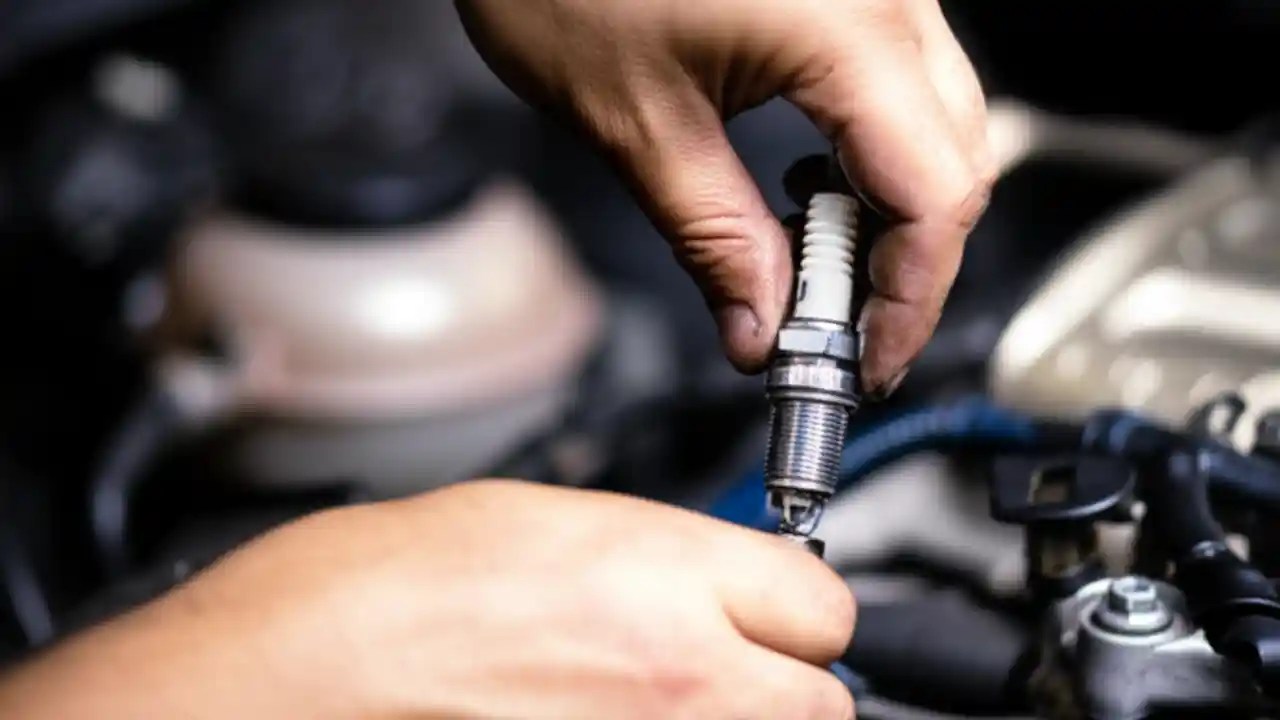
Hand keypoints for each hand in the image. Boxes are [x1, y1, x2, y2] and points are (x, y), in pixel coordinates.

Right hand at [0, 480, 855, 718]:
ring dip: (740, 717)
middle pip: (821, 701)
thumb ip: (674, 556)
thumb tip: (727, 577)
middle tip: (729, 660)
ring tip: (664, 693)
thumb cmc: (408, 579)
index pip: (826, 605)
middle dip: (785, 678)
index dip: (796, 602)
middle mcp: (683, 676)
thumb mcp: (565, 519)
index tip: (772, 604)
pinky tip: (617, 715)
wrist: (322, 658)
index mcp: (669, 579)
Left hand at [457, 0, 992, 394]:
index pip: (936, 197)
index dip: (910, 300)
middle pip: (956, 165)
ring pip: (940, 125)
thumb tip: (761, 330)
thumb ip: (714, 240)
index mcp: (846, 28)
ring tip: (809, 265)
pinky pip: (902, 84)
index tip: (866, 362)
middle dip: (905, 265)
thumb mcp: (636, 124)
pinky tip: (809, 185)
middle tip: (830, 330)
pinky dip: (872, 155)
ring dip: (892, 212)